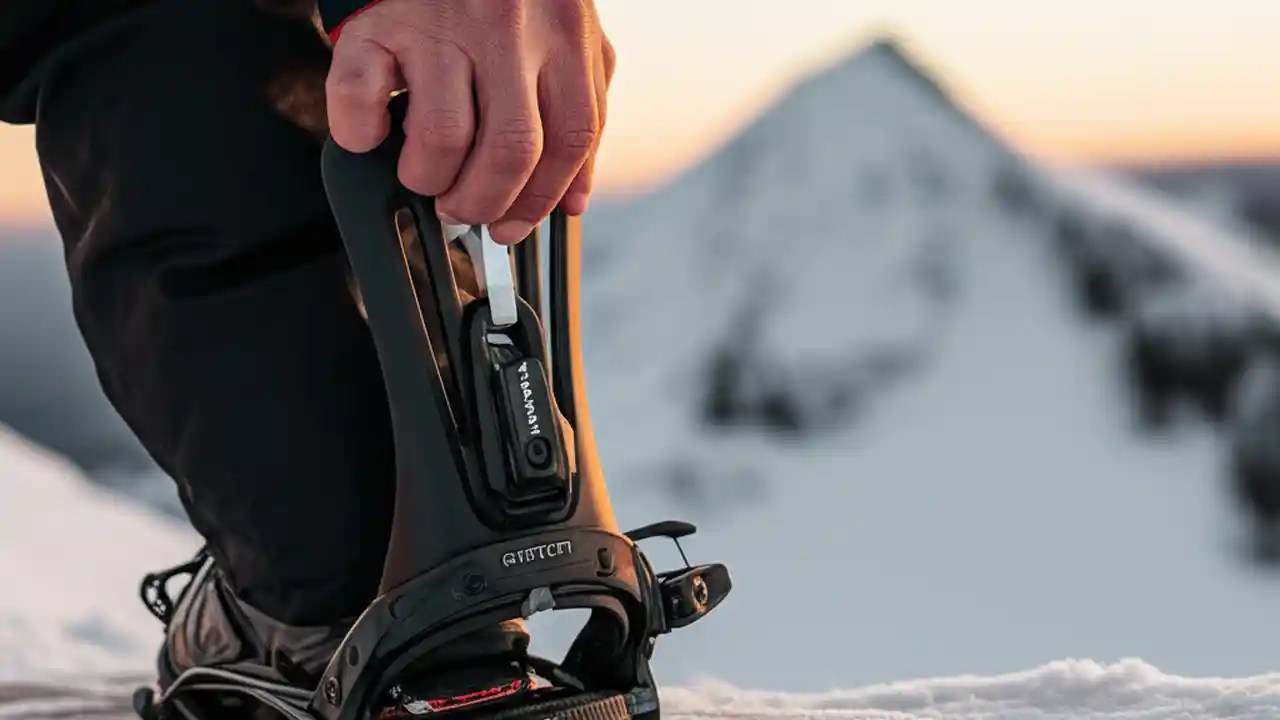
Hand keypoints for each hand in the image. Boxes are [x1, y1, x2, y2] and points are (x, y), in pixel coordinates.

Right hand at [326, 0, 615, 243]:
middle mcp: (509, 28)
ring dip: (427, 178)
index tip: (513, 225)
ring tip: (423, 176)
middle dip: (484, 202)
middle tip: (462, 211)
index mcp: (564, 35)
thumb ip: (581, 106)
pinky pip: (359, 94)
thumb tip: (574, 198)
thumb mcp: (564, 31)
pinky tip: (370, 136)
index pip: (570, 143)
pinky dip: (358, 131)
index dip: (542, 200)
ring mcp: (442, 21)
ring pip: (442, 137)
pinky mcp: (379, 19)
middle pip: (512, 151)